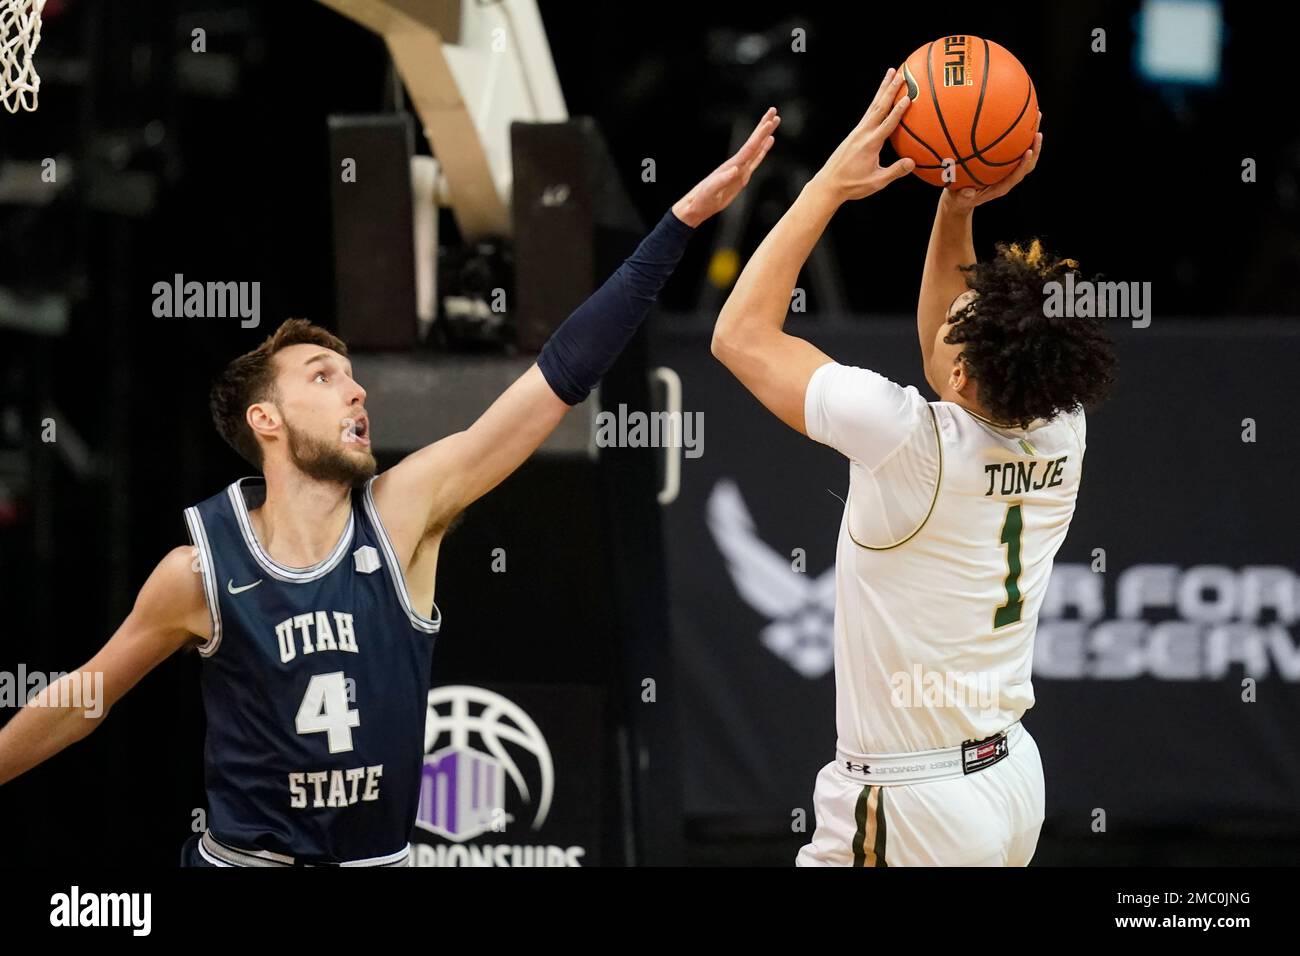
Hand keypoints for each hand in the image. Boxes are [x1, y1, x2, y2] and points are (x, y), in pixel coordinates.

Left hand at [672, 107, 780, 227]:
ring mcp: (740, 169)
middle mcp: (736, 164)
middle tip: (773, 111)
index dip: (760, 136)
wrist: (696, 206)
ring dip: (765, 135)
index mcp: (731, 166)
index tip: (769, 122)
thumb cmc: (701, 200)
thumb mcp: (711, 191)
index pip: (749, 148)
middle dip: (764, 127)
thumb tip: (736, 168)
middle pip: (753, 142)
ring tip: (774, 122)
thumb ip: (723, 180)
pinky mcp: (741, 177)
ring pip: (756, 148)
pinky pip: (755, 160)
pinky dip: (763, 150)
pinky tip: (769, 142)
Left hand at [811, 68, 913, 202]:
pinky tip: (880, 97)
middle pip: (879, 106)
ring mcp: (857, 132)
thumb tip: (912, 162)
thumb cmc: (852, 185)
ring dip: (883, 89)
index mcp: (870, 144)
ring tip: (891, 73)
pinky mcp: (853, 134)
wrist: (828, 184)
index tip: (908, 96)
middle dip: (890, 89)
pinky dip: (876, 102)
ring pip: (873, 106)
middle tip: (901, 73)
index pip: (887, 123)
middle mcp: (863, 133)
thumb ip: (895, 171)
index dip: (899, 110)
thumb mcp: (876, 182)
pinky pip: (868, 113)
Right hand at [942, 115, 1041, 213]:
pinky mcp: (1005, 163)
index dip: (1024, 164)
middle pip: (1028, 162)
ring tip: (1036, 115)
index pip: (1017, 175)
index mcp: (1001, 187)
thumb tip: (967, 192)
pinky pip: (1016, 148)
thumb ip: (964, 196)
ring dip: (1031, 135)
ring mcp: (1009, 170)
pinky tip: (1019, 117)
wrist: (963, 199)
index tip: (1028, 151)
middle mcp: (1009, 177)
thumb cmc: (961, 198)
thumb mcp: (959, 199)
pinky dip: (1020, 133)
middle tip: (1037, 132)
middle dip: (1035, 147)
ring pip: (1025, 152)